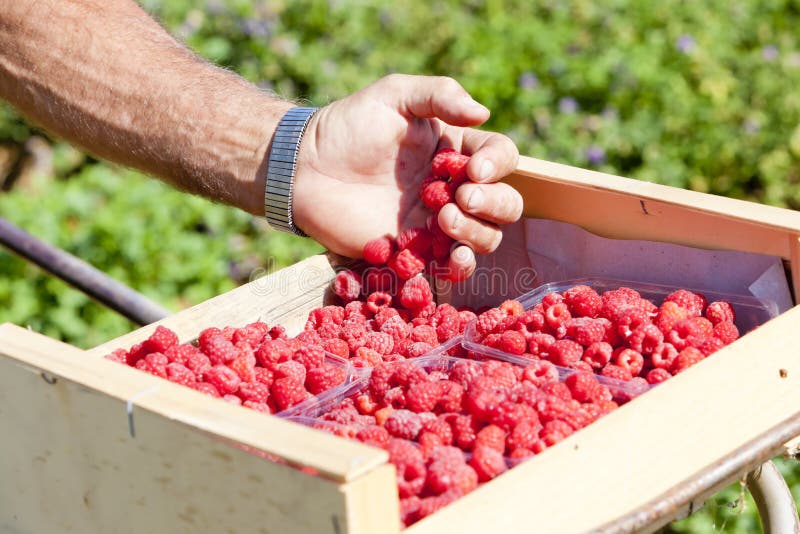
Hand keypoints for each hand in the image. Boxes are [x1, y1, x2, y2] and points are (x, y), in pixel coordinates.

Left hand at [294, 74, 521, 279]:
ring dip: (477, 231)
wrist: (306, 169)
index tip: (472, 168)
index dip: (497, 164)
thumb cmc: (349, 126)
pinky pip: (453, 267)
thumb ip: (439, 95)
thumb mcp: (394, 95)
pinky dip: (461, 266)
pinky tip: (452, 258)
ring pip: (486, 237)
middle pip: (504, 203)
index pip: (501, 156)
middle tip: (460, 196)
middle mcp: (454, 188)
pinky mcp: (417, 252)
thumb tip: (484, 112)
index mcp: (456, 149)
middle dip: (493, 202)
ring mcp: (438, 223)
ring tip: (443, 218)